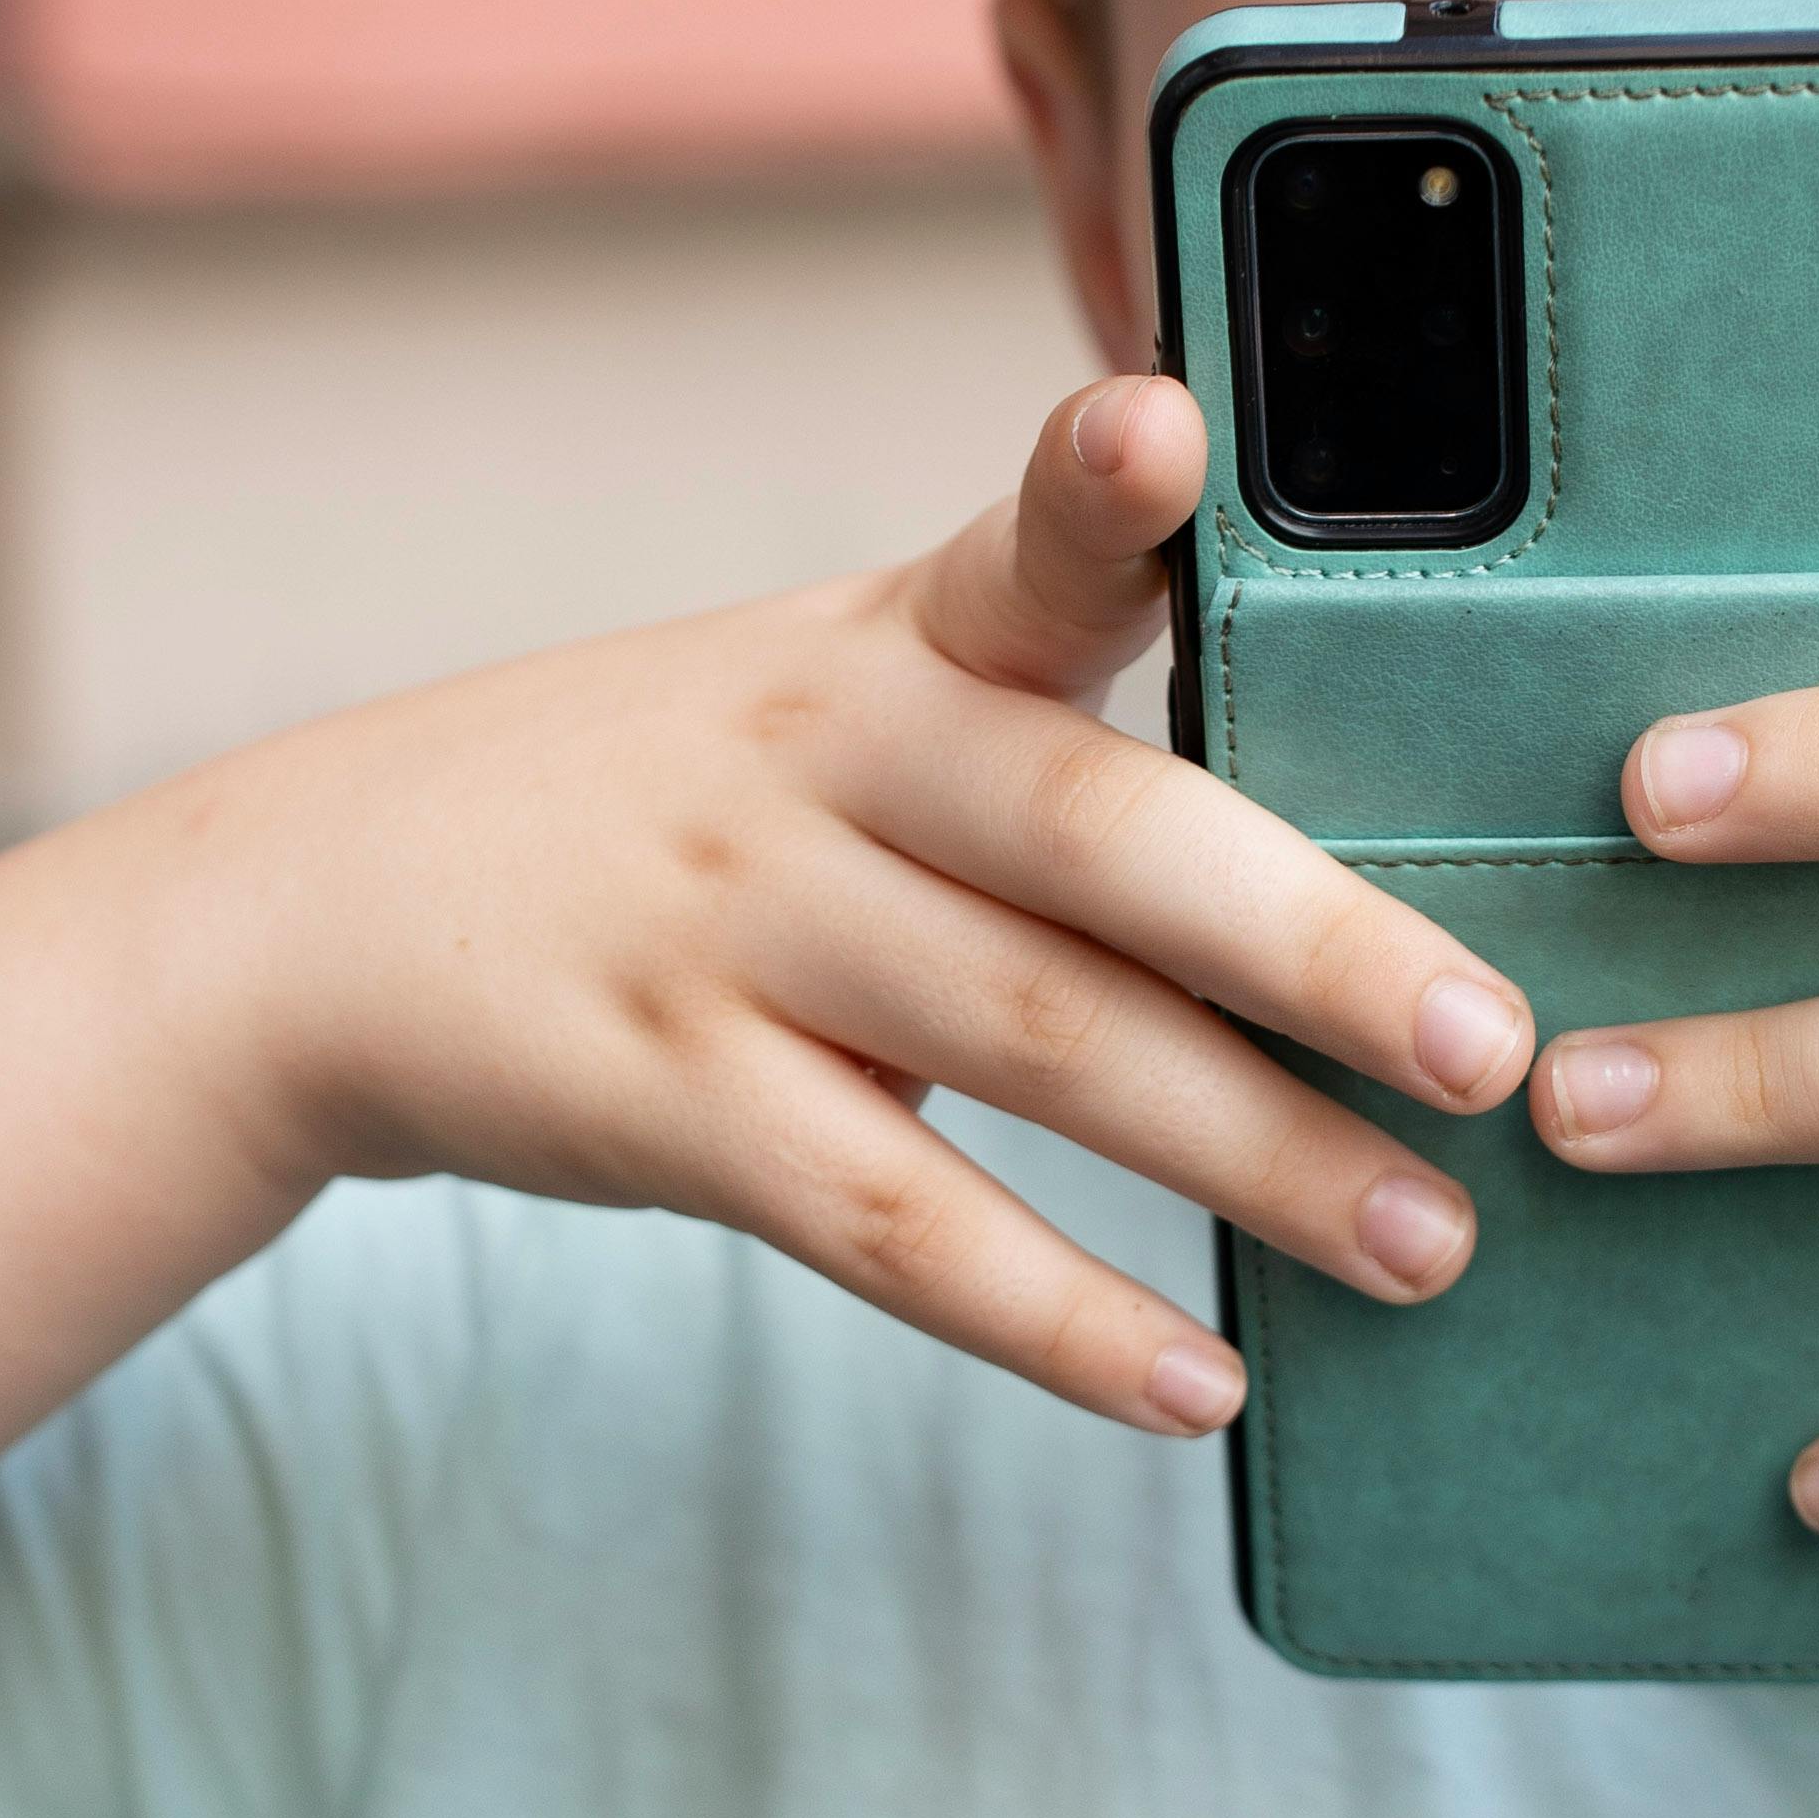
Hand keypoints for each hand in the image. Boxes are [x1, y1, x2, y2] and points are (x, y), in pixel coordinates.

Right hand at [196, 377, 1534, 1437]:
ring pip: (1037, 1046)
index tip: (1178, 425)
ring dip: (1252, 1161)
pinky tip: (1195, 1392)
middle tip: (1493, 1045)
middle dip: (1311, 943)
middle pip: (1094, 837)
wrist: (325, 909)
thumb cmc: (674, 805)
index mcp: (896, 644)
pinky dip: (1060, 1320)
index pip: (1022, 547)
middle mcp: (825, 765)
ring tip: (1425, 1249)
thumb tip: (1356, 854)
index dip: (1099, 489)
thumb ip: (1050, 731)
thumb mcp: (828, 697)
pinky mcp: (671, 1101)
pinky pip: (898, 1228)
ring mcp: (739, 935)